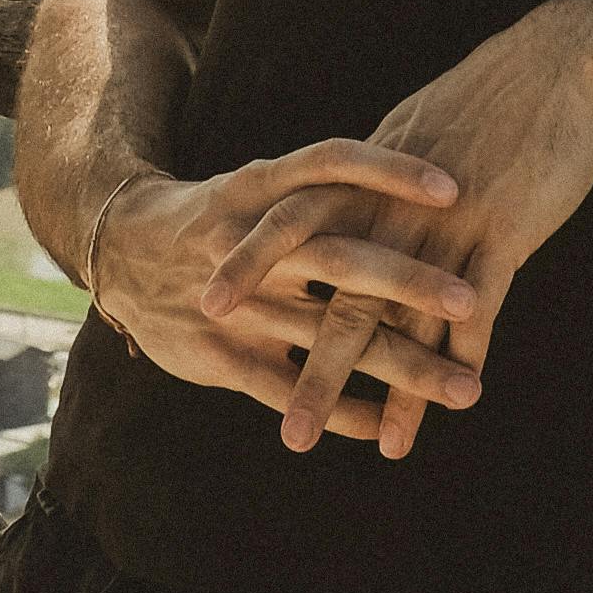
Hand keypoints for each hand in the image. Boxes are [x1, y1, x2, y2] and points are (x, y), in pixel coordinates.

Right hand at [88, 134, 484, 456]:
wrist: (121, 249)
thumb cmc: (218, 214)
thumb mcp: (262, 184)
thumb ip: (323, 191)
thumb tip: (412, 184)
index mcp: (265, 189)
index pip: (334, 166)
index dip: (391, 174)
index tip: (455, 189)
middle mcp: (255, 243)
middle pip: (341, 260)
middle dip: (409, 282)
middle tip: (471, 299)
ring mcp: (239, 305)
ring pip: (329, 337)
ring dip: (401, 365)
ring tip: (464, 388)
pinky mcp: (219, 357)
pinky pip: (288, 387)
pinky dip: (342, 408)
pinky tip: (387, 425)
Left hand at [265, 0, 592, 461]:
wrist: (560, 58)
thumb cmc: (490, 96)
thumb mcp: (417, 129)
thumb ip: (377, 176)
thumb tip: (343, 207)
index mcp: (372, 175)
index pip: (298, 227)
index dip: (251, 266)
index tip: (209, 309)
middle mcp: (400, 203)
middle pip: (343, 292)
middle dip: (316, 366)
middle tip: (289, 432)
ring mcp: (452, 219)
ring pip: (411, 316)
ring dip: (399, 389)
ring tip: (386, 450)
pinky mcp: (505, 228)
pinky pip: (480, 306)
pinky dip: (466, 357)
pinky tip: (458, 404)